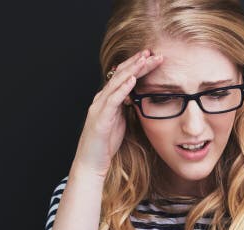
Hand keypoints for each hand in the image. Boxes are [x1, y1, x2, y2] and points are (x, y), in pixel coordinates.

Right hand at [72, 49, 162, 178]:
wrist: (91, 163)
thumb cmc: (106, 144)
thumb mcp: (120, 122)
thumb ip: (125, 108)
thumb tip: (134, 96)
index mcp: (108, 100)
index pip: (124, 78)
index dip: (137, 66)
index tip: (152, 57)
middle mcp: (101, 100)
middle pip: (121, 75)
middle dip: (137, 63)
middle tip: (152, 52)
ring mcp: (99, 108)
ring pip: (116, 83)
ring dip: (132, 70)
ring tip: (145, 60)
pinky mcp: (100, 119)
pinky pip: (112, 100)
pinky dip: (122, 89)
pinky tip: (132, 80)